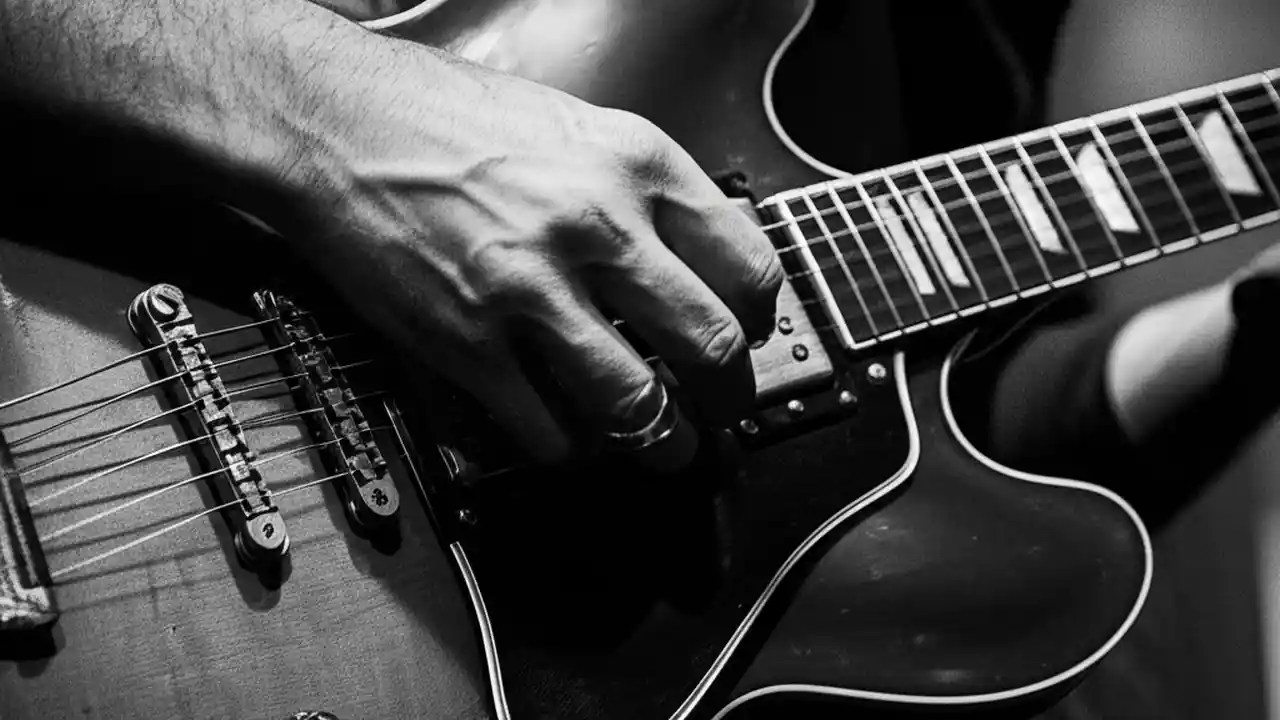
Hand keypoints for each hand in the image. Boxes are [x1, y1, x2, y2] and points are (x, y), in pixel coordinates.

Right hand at [281, 43, 781, 461]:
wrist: (333, 120)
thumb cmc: (442, 116)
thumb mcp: (573, 125)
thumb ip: (639, 190)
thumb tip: (689, 258)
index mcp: (633, 163)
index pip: (747, 262)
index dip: (760, 321)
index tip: (750, 340)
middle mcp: (596, 225)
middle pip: (711, 343)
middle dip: (731, 397)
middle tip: (725, 412)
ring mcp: (532, 289)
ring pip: (639, 402)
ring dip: (665, 443)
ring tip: (668, 451)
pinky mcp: (470, 343)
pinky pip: (547, 429)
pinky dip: (573, 450)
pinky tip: (575, 442)